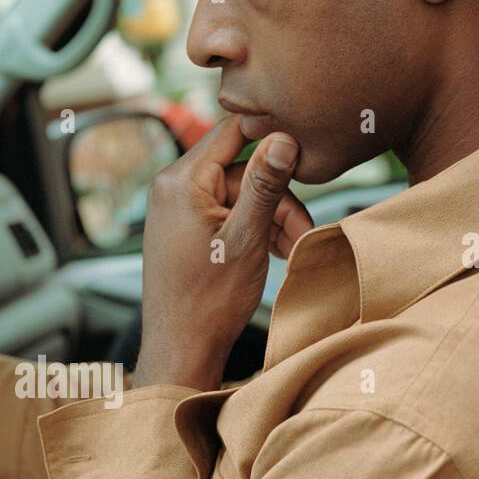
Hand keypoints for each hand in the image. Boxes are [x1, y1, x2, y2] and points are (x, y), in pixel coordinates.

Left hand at [132, 118, 312, 391]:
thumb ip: (265, 184)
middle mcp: (172, 187)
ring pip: (239, 195)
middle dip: (277, 199)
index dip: (273, 140)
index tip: (305, 160)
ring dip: (270, 218)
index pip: (234, 131)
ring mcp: (177, 208)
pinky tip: (274, 252)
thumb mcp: (247, 237)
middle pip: (242, 169)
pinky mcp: (184, 227)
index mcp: (182, 181)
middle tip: (301, 234)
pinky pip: (226, 213)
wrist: (181, 347)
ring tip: (291, 250)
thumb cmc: (209, 300)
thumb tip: (284, 137)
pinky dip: (252, 228)